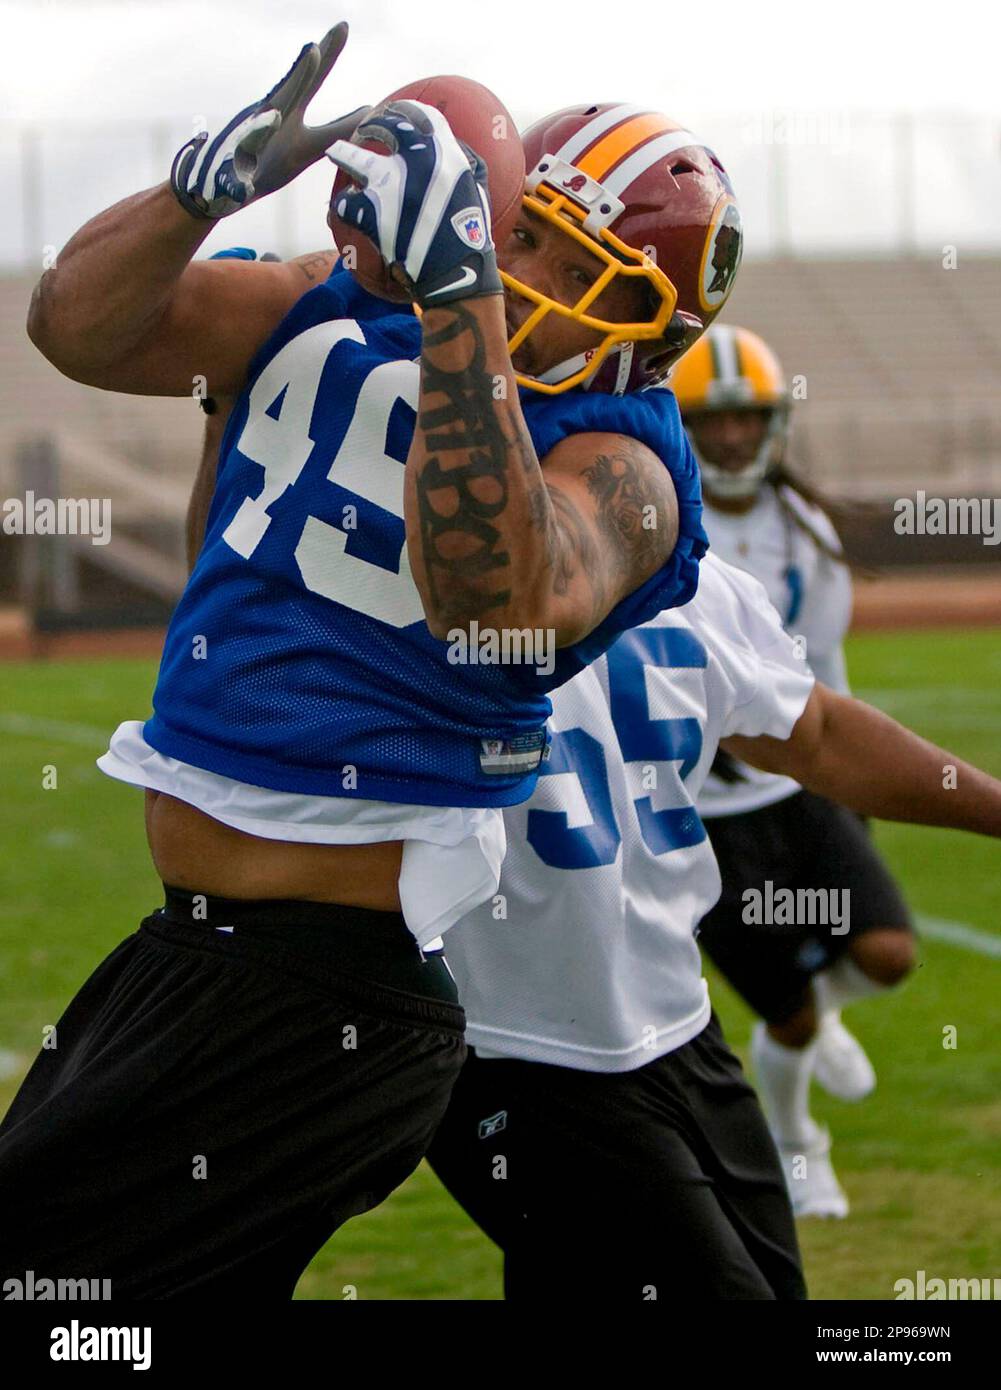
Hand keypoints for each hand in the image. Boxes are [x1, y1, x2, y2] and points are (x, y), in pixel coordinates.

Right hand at [170, 21, 368, 218]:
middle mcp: (267, 121)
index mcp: (288, 112)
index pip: (311, 80)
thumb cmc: (269, 161)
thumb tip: (369, 112)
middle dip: (298, 76)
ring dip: (263, 125)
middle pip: (286, 96)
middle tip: (313, 49)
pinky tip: (242, 185)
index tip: (343, 25)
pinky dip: (237, 181)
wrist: (224, 186)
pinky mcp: (232, 175)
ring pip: (256, 133)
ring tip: (274, 117)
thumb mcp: (309, 146)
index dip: (327, 54)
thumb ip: (337, 128)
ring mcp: (247, 146)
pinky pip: (234, 179)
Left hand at [326, 101, 501, 307]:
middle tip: (366, 129)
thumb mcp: (478, 190)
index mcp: (443, 152)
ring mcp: (388, 185)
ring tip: (336, 151)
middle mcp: (414, 161)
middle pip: (384, 128)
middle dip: (373, 125)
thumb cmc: (471, 235)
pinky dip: (343, 204)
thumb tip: (457, 145)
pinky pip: (345, 202)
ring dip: (343, 153)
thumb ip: (466, 162)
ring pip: (353, 158)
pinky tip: (343, 205)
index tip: (396, 110)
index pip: (419, 114)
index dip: (405, 110)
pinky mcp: (370, 213)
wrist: (455, 272)